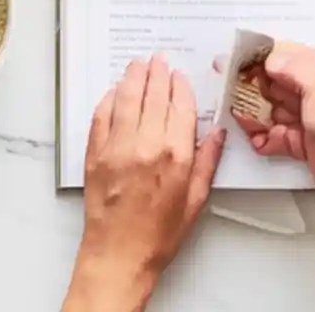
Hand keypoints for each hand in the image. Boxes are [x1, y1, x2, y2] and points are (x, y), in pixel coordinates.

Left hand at [64, 54, 225, 311]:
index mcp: (176, 155)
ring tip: (138, 64)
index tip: (180, 76)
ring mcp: (117, 147)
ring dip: (133, 78)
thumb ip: (208, 161)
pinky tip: (115, 92)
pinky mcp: (96, 155)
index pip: (181, 106)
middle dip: (157, 74)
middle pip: (153, 95)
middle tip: (159, 60)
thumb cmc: (159, 233)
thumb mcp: (196, 199)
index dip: (180, 86)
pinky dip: (109, 100)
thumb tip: (218, 133)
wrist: (119, 255)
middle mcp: (146, 145)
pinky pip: (102, 117)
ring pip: (126, 99)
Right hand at [230, 41, 314, 195]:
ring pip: (269, 110)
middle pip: (271, 84)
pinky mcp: (302, 142)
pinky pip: (274, 136)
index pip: (281, 56)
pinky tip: (259, 140)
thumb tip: (272, 58)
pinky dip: (263, 138)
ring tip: (243, 120)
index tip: (232, 63)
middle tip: (231, 94)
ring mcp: (306, 117)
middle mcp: (312, 92)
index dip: (256, 59)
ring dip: (253, 116)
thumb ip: (293, 65)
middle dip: (249, 89)